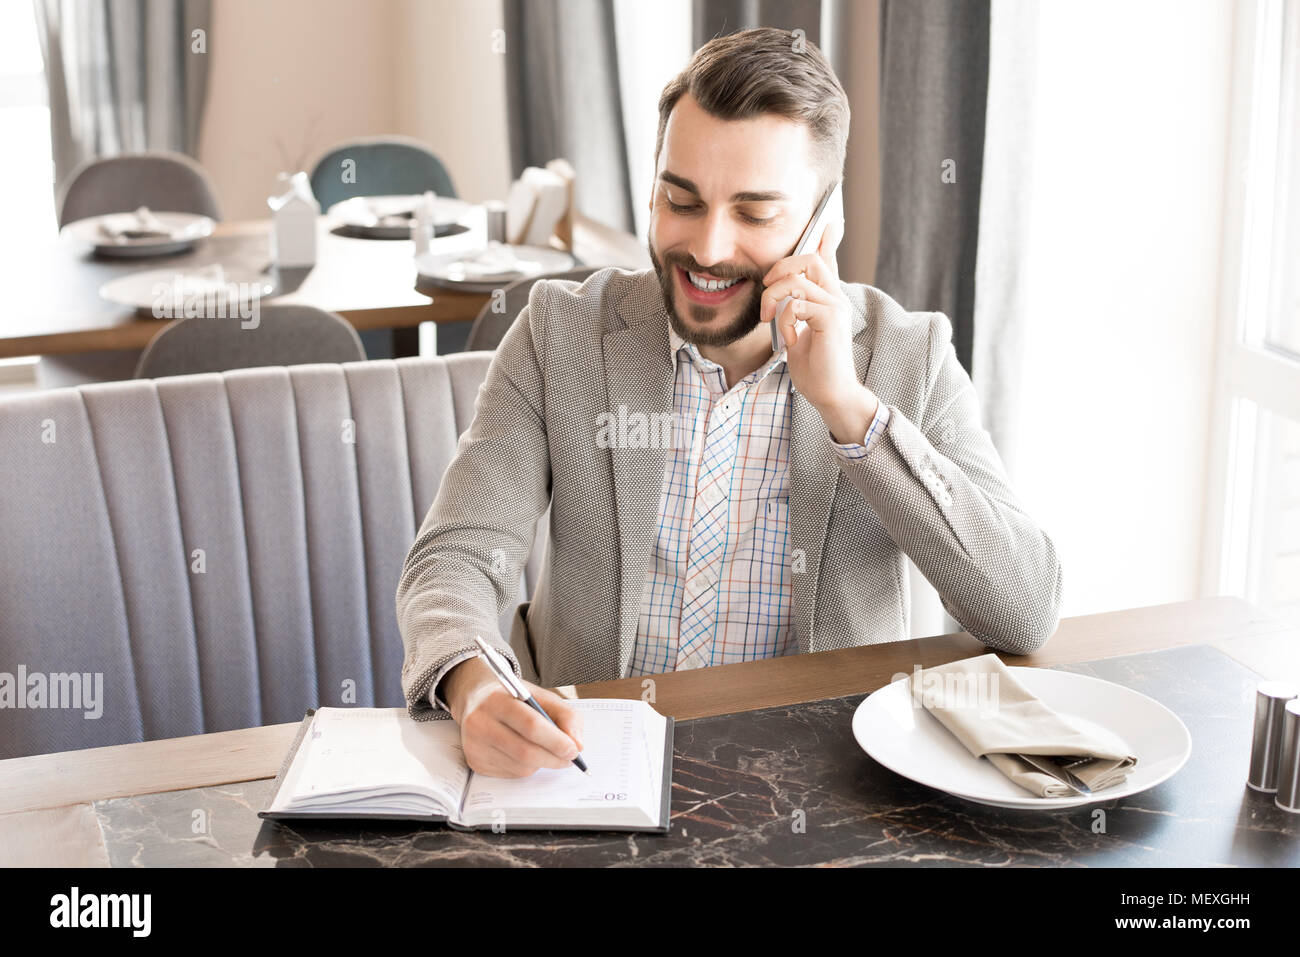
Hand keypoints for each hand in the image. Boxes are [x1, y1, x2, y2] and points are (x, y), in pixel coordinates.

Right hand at [442, 656, 585, 777]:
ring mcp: (474, 745)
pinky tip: (524, 752)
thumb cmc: (512, 698)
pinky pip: (511, 774)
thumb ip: (565, 715)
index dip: (556, 741)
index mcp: (497, 699)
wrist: (475, 698)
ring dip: (541, 763)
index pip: (531, 725)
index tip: (574, 749)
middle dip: (554, 758)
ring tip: (545, 749)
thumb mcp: (539, 695)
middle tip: (569, 758)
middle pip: (525, 752)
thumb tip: (577, 745)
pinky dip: (526, 768)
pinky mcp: (475, 762)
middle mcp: (480, 723)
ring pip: (521, 767)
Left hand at [759, 221, 879, 440]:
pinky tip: (790, 340)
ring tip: (769, 320)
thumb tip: (780, 291)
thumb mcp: (799, 330)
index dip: (824, 237)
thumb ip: (794, 308)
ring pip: (797, 281)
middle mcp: (836, 296)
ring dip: (773, 298)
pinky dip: (784, 321)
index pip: (826, 258)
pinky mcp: (831, 321)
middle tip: (766, 291)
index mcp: (829, 296)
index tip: (828, 220)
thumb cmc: (814, 365)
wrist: (831, 393)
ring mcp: (836, 307)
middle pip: (809, 259)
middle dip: (780, 268)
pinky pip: (798, 305)